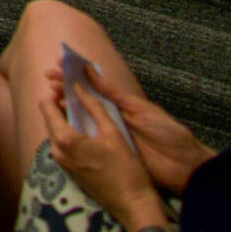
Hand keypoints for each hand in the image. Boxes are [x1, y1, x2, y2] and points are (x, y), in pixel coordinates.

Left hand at [38, 81, 169, 231]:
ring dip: (63, 120)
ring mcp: (60, 163)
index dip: (54, 93)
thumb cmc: (125, 168)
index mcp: (65, 139)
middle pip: (49, 119)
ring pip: (54, 133)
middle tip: (74, 94)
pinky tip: (84, 130)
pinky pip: (61, 146)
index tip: (65, 86)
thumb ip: (94, 108)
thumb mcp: (113, 132)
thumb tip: (79, 88)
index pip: (46, 107)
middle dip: (58, 105)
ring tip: (81, 110)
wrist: (130, 203)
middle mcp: (56, 151)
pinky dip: (68, 134)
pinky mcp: (67, 171)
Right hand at [56, 63, 215, 195]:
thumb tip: (92, 71)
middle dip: (65, 88)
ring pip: (81, 118)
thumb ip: (115, 94)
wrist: (182, 167)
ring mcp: (108, 135)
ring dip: (64, 107)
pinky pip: (87, 140)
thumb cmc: (168, 135)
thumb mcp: (141, 110)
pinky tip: (58, 124)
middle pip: (83, 100)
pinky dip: (72, 131)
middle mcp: (112, 117)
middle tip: (47, 78)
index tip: (59, 64)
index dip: (76, 75)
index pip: (94, 86)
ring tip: (48, 96)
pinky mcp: (107, 152)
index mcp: (121, 105)